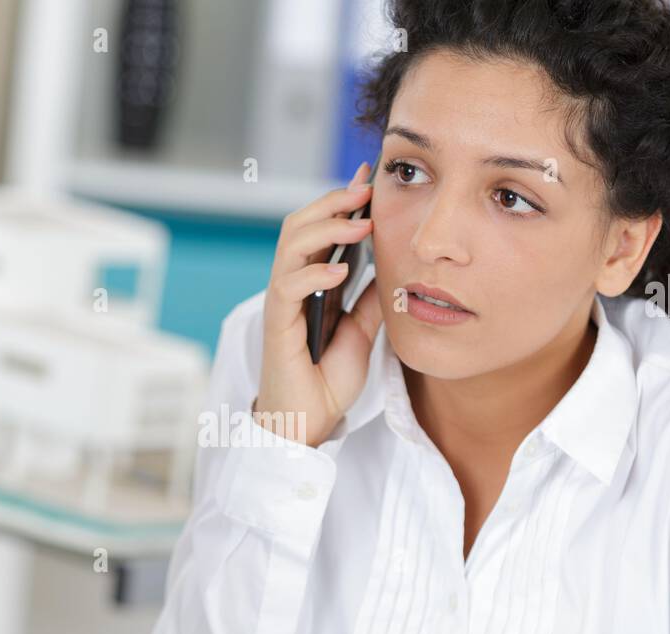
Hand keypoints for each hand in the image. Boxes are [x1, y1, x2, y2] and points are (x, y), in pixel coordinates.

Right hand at [254, 162, 383, 447]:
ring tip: (359, 222)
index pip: (320, 228)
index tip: (368, 175)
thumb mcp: (362, 331)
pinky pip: (287, 289)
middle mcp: (291, 286)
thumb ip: (371, 299)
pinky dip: (313, 274)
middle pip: (298, 225)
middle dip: (332, 202)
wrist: (307, 423)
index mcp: (310, 283)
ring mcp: (282, 304)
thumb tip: (392, 267)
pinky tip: (339, 270)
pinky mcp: (278, 327)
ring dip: (324, 228)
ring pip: (289, 247)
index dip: (341, 200)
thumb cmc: (326, 381)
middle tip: (365, 187)